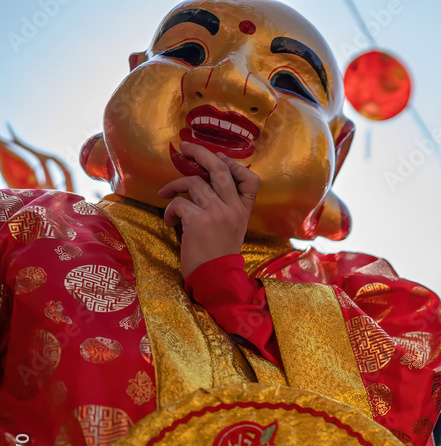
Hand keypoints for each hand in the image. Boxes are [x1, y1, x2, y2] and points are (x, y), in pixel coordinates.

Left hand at [157, 141, 259, 278]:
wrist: (216, 279)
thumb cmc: (220, 255)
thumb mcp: (233, 229)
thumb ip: (226, 207)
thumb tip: (204, 184)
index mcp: (244, 211)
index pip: (251, 180)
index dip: (234, 165)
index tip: (218, 160)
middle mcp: (233, 208)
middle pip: (219, 169)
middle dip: (200, 153)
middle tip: (185, 148)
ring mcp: (217, 213)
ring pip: (194, 183)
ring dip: (174, 187)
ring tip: (166, 195)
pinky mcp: (199, 221)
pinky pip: (179, 203)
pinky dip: (170, 211)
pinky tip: (170, 223)